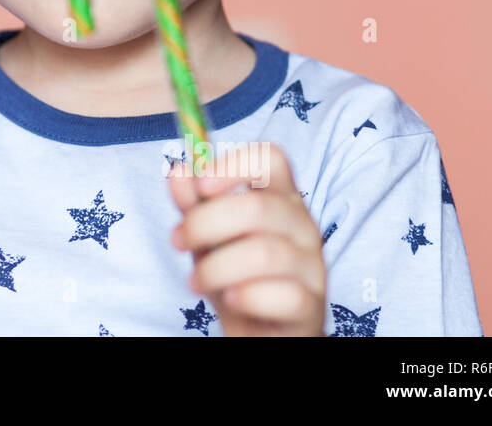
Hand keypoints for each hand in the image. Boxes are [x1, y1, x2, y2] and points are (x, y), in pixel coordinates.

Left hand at [167, 141, 325, 335]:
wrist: (260, 332)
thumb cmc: (235, 277)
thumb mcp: (207, 237)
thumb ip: (194, 204)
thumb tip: (178, 172)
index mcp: (280, 199)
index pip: (271, 159)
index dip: (233, 165)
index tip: (200, 185)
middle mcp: (303, 225)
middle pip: (258, 206)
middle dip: (204, 223)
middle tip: (178, 241)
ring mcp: (312, 266)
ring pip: (264, 253)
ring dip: (215, 267)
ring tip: (196, 281)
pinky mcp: (312, 305)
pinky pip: (282, 295)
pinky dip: (246, 297)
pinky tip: (231, 300)